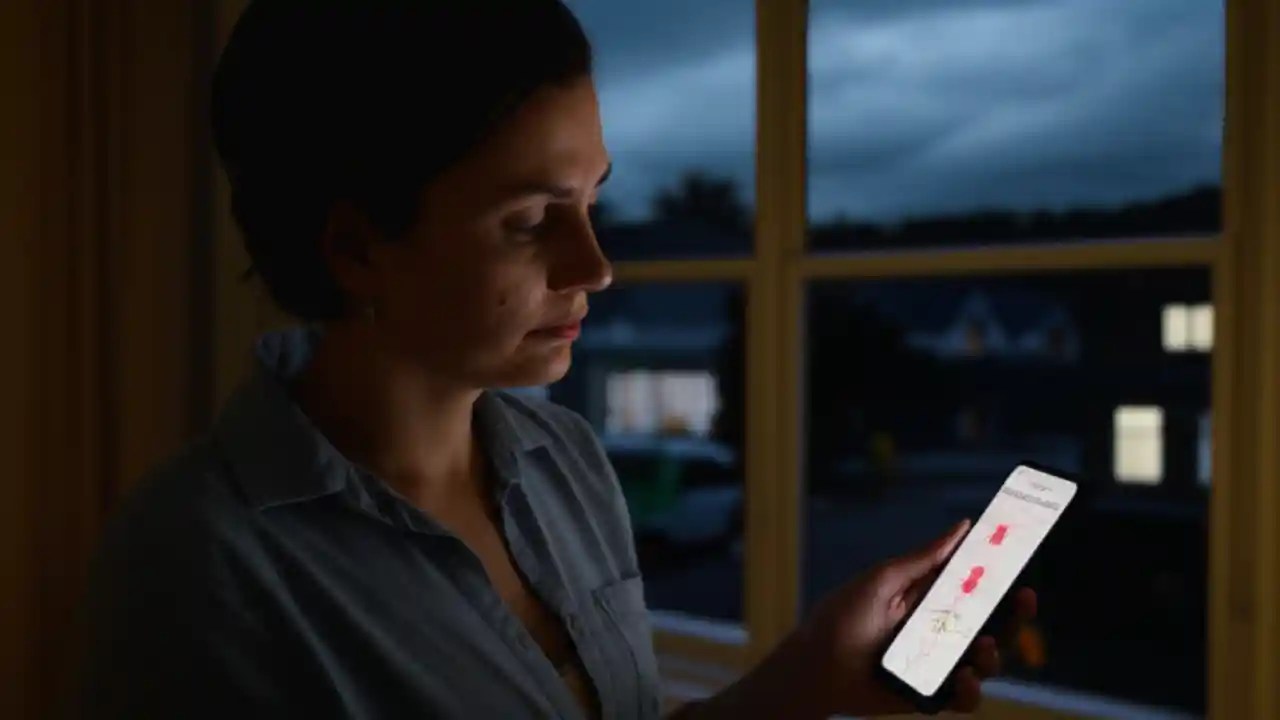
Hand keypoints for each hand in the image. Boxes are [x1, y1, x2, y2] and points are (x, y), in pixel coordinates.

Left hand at [794, 519, 1037, 716]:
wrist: (815, 666)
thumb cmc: (842, 616)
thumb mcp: (883, 579)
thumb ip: (924, 558)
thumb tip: (964, 526)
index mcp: (931, 600)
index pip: (977, 588)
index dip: (1002, 577)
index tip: (1022, 561)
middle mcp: (940, 631)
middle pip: (992, 624)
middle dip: (1014, 613)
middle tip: (1024, 598)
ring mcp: (938, 664)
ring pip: (985, 662)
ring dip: (994, 653)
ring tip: (982, 647)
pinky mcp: (931, 695)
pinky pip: (965, 698)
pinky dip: (972, 690)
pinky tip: (965, 678)